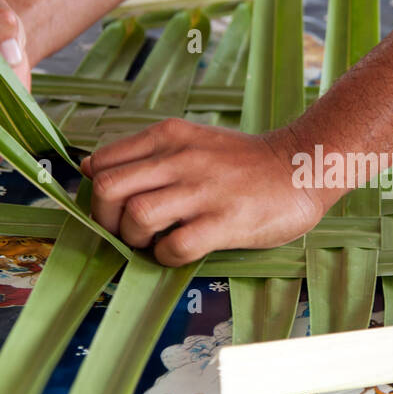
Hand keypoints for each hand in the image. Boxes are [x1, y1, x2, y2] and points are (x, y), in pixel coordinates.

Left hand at [82, 118, 334, 265]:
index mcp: (169, 136)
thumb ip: (145, 152)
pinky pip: (175, 246)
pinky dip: (166, 257)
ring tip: (154, 242)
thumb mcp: (192, 139)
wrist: (302, 166)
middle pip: (108, 190)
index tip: (114, 209)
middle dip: (105, 221)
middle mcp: (181, 159)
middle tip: (126, 232)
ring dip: (135, 240)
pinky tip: (179, 252)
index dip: (96, 194)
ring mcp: (203, 190)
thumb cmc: (244, 162)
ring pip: (136, 217)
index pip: (102, 162)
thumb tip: (90, 169)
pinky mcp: (225, 221)